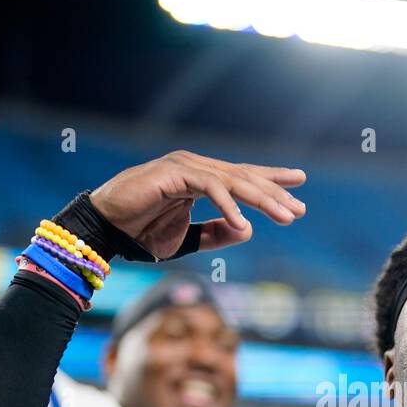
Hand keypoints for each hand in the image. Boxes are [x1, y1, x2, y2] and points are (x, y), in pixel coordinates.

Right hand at [90, 151, 305, 258]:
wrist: (106, 228)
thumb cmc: (142, 233)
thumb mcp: (189, 240)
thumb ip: (217, 234)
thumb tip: (248, 230)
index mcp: (201, 179)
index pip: (243, 177)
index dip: (272, 180)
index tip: (299, 184)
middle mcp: (196, 167)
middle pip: (245, 177)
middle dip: (275, 193)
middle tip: (300, 209)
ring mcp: (185, 166)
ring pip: (233, 181)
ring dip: (262, 200)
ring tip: (286, 217)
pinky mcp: (173, 172)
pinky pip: (209, 187)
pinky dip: (228, 205)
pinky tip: (244, 223)